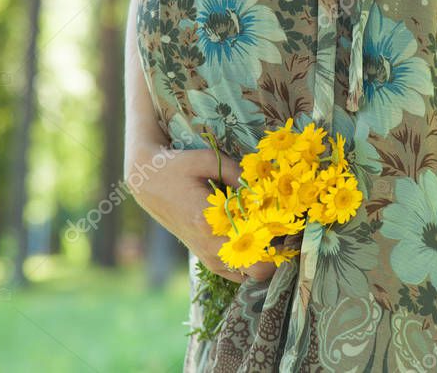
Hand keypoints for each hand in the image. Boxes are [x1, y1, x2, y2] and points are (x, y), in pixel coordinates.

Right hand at [125, 145, 275, 283]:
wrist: (147, 181)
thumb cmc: (177, 166)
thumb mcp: (208, 161)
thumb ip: (238, 175)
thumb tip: (266, 189)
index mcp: (210, 223)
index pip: (256, 248)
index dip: (279, 239)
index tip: (290, 223)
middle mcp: (209, 247)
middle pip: (259, 271)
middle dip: (277, 254)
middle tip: (285, 230)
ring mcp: (206, 256)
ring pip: (249, 276)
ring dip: (265, 259)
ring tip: (273, 233)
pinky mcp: (205, 258)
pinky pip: (236, 273)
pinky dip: (251, 262)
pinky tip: (256, 239)